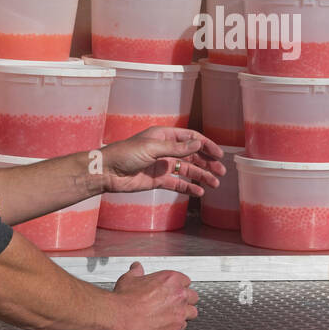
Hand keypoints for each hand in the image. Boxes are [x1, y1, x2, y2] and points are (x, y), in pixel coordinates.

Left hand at [101, 127, 225, 196]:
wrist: (107, 172)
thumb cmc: (126, 154)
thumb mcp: (152, 148)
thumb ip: (176, 148)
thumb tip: (198, 144)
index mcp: (164, 137)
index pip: (191, 139)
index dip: (206, 145)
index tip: (219, 154)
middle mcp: (165, 150)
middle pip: (192, 155)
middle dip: (207, 162)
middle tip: (221, 171)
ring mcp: (163, 165)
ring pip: (188, 170)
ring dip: (202, 176)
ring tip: (215, 184)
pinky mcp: (158, 180)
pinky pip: (178, 184)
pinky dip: (189, 188)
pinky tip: (200, 192)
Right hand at [111, 261, 198, 329]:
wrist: (120, 317)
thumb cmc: (125, 298)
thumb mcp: (130, 278)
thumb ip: (137, 272)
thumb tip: (137, 268)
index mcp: (171, 279)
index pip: (186, 281)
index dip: (179, 286)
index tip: (173, 290)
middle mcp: (179, 294)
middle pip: (193, 296)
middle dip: (185, 299)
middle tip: (174, 302)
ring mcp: (179, 311)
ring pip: (192, 312)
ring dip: (185, 312)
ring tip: (174, 314)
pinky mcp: (176, 327)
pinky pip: (184, 325)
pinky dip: (178, 325)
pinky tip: (169, 323)